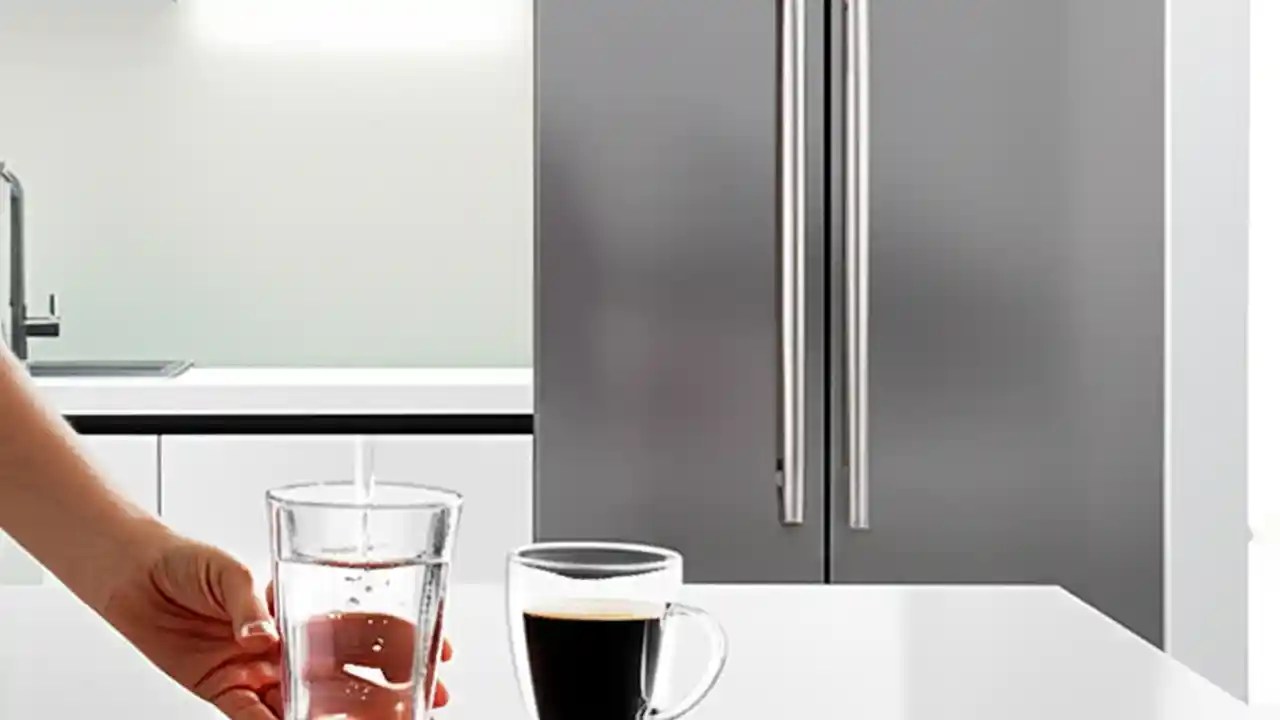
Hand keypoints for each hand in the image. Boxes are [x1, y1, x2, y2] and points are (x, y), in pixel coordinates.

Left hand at [103, 535, 450, 718]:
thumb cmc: (185, 562)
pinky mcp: (228, 691)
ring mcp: (261, 671)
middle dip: (394, 687)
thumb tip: (263, 636)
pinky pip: (258, 719)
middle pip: (352, 671)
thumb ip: (250, 605)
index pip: (364, 625)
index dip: (403, 640)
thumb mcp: (227, 571)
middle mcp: (288, 644)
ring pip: (316, 702)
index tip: (436, 650)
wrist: (133, 577)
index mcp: (301, 607)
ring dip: (350, 716)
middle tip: (428, 700)